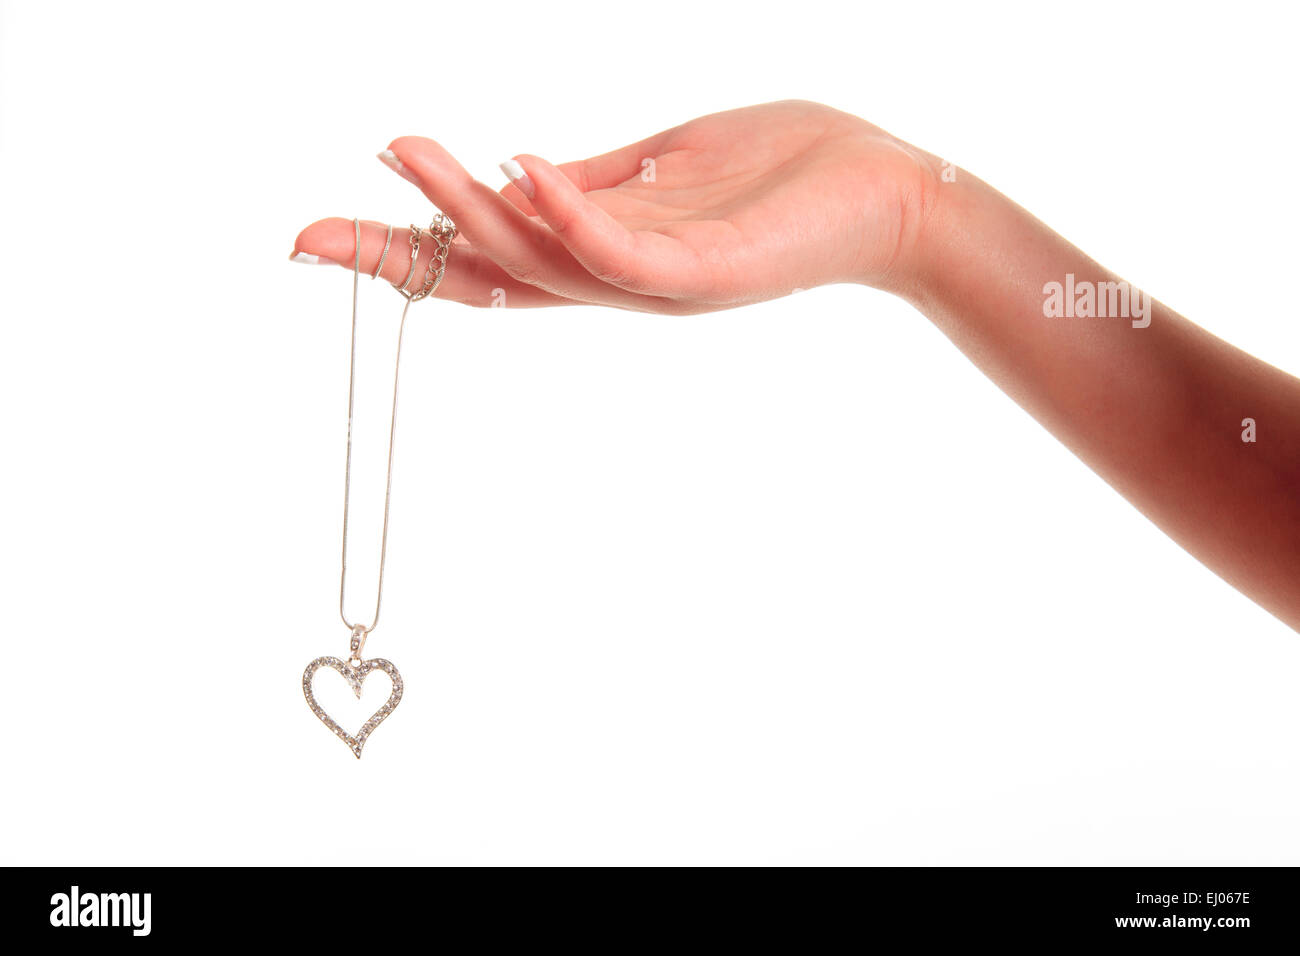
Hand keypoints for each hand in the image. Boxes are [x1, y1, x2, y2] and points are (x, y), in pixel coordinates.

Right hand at [290, 100, 941, 312]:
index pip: (486, 259)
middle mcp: (617, 281)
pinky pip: (624, 248)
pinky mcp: (705, 270)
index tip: (323, 234)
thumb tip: (512, 171)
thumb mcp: (662, 173)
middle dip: (401, 253)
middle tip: (310, 234)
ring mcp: (659, 282)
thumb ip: (591, 182)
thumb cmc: (781, 176)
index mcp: (601, 253)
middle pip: (492, 276)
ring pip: (543, 261)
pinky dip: (569, 209)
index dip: (407, 249)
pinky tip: (523, 162)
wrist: (884, 194)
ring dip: (469, 209)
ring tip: (407, 156)